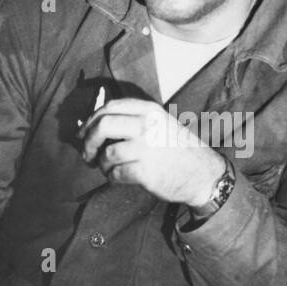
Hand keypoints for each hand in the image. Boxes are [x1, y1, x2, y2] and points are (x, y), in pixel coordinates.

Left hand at [80, 97, 225, 207]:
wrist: (203, 174)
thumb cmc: (175, 150)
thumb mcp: (159, 125)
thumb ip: (132, 121)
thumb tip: (92, 125)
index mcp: (149, 111)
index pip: (110, 107)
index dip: (91, 120)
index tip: (83, 133)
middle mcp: (147, 126)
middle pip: (103, 125)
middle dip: (89, 141)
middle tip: (87, 154)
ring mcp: (147, 148)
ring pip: (107, 153)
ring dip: (102, 164)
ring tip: (109, 169)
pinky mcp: (146, 171)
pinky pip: (115, 173)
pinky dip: (112, 178)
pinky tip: (118, 178)